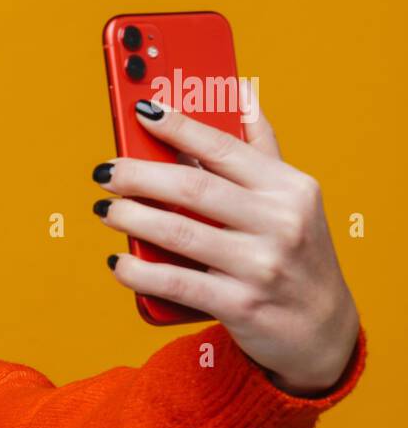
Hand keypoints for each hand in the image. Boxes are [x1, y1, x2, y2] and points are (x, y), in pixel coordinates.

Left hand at [91, 86, 360, 395]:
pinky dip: (138, 270)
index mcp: (289, 188)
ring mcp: (260, 266)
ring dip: (131, 218)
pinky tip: (118, 261)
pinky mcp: (240, 304)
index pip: (224, 147)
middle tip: (106, 172)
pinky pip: (175, 281)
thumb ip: (263, 151)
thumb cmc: (297, 256)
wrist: (322, 331)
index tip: (141, 111)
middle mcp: (279, 223)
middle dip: (139, 175)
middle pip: (192, 187)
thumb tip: (242, 96)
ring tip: (104, 210)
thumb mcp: (294, 201)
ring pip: (178, 232)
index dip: (179, 126)